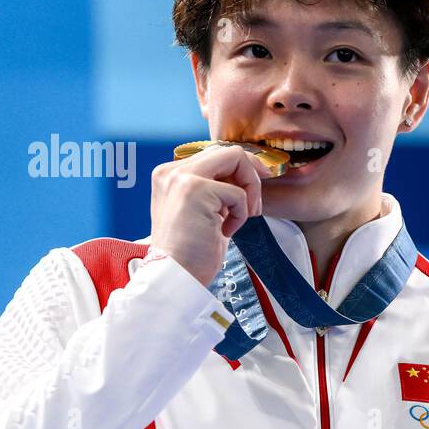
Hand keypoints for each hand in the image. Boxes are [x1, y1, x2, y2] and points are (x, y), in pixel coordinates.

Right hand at [148, 144, 269, 285]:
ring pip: (235, 159)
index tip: (257, 184)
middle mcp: (172, 172)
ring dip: (250, 191)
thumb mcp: (203, 213)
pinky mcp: (195, 190)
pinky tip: (226, 231)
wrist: (174, 277)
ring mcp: (182, 178)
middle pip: (227, 151)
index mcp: (170, 175)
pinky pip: (238, 193)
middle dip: (251, 173)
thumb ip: (215, 191)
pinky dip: (241, 215)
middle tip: (256, 202)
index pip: (215, 157)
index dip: (241, 170)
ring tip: (242, 218)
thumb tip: (246, 177)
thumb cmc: (191, 253)